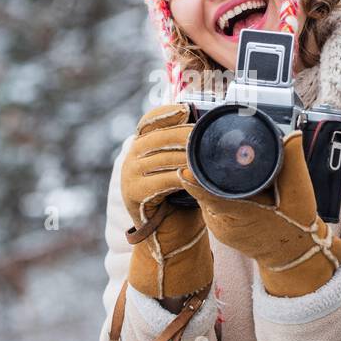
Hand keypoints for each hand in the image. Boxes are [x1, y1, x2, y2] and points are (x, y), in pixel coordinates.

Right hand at [121, 104, 212, 300]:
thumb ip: (185, 145)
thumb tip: (208, 119)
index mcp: (141, 144)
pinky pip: (163, 180)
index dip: (166, 112)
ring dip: (189, 157)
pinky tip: (197, 177)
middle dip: (186, 135)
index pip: (150, 119)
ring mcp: (130, 174)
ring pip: (164, 158)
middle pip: (160, 137)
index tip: (186, 109)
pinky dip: (183, 178)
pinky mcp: (134, 193)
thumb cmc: (181, 195)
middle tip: (210, 136)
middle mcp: (131, 155)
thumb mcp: (181, 164)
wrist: (170, 231)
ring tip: (210, 156)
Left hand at [176, 129, 340, 297]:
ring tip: (229, 168)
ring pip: (205, 194)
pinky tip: (230, 183)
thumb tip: (293, 135)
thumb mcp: (300, 194)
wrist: (294, 255)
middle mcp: (222, 222)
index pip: (207, 192)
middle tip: (219, 150)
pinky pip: (210, 202)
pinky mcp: (217, 227)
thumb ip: (294, 163)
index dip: (195, 177)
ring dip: (212, 180)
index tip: (188, 160)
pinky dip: (217, 191)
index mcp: (239, 213)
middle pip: (204, 188)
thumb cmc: (297, 225)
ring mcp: (217, 227)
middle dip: (208, 170)